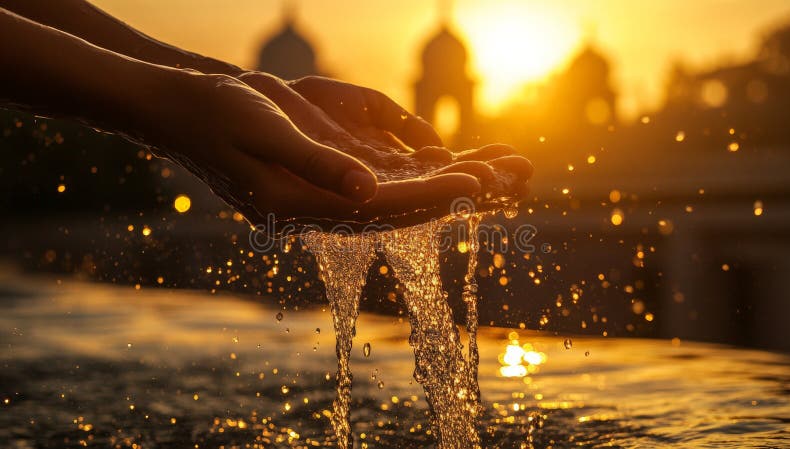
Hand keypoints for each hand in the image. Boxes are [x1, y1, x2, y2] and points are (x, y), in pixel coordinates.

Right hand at [237, 73, 532, 196]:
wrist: (191, 111)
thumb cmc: (220, 119)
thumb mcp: (265, 134)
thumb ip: (316, 164)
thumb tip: (367, 191)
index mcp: (307, 206)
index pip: (384, 207)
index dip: (432, 197)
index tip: (478, 185)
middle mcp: (329, 205)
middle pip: (409, 204)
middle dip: (463, 190)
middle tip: (518, 176)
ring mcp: (336, 188)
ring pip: (409, 189)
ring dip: (458, 176)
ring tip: (510, 165)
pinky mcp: (338, 168)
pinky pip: (394, 173)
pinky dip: (431, 167)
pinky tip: (465, 158)